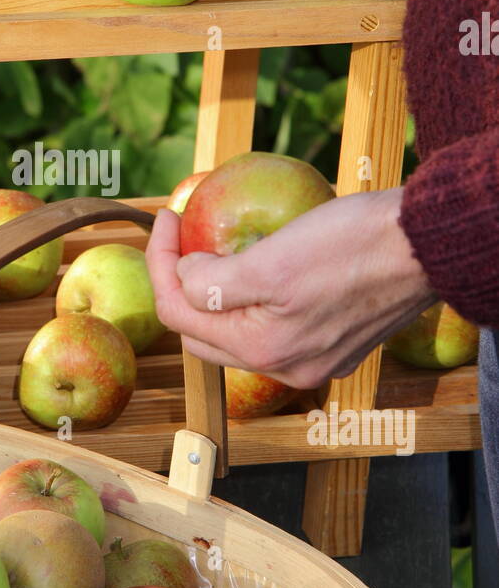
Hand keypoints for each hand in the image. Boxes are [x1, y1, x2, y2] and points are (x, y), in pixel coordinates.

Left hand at [146, 188, 434, 387]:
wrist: (427, 246)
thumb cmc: (350, 247)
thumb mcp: (270, 261)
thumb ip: (214, 284)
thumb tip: (183, 281)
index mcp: (263, 351)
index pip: (180, 315)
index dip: (161, 265)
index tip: (166, 219)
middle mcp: (287, 369)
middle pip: (206, 332)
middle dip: (181, 286)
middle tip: (181, 238)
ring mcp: (316, 360)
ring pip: (242, 333)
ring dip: (218, 296)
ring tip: (213, 251)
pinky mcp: (339, 343)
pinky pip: (278, 327)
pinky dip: (255, 301)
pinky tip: (258, 268)